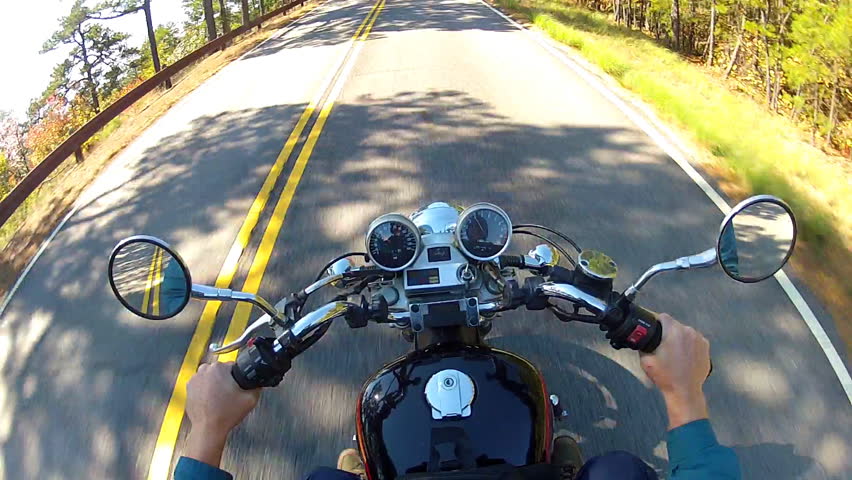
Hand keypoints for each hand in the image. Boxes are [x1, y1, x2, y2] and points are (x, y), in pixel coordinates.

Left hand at [184, 362, 260, 465]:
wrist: (208, 428)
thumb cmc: (226, 414)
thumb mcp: (251, 399)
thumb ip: (257, 386)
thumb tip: (257, 381)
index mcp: (219, 368)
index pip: (232, 366)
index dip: (237, 377)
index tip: (237, 386)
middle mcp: (204, 370)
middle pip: (220, 370)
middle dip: (225, 379)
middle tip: (229, 394)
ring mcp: (194, 379)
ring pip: (210, 376)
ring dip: (214, 383)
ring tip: (220, 398)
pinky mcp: (188, 388)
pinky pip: (201, 384)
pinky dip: (205, 389)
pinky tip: (211, 400)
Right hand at [639, 314, 709, 428]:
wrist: (684, 391)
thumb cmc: (666, 376)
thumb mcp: (645, 359)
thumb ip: (643, 344)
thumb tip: (641, 338)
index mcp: (674, 331)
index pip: (663, 317)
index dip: (656, 322)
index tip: (654, 329)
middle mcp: (689, 332)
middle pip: (675, 325)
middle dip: (668, 332)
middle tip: (663, 345)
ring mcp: (699, 339)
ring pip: (685, 332)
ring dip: (679, 338)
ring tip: (674, 353)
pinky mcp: (706, 348)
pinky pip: (694, 340)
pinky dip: (689, 345)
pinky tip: (683, 356)